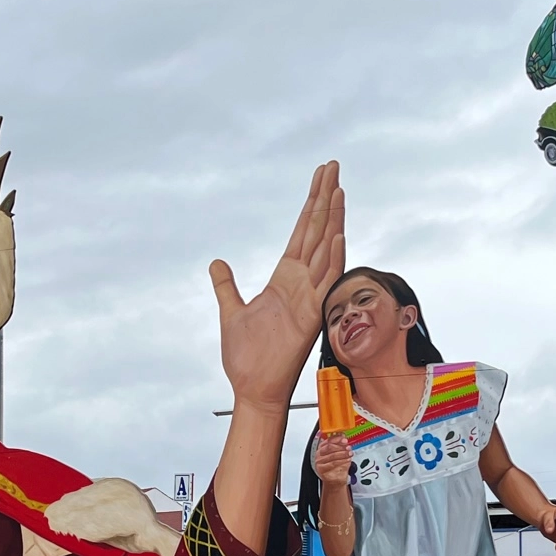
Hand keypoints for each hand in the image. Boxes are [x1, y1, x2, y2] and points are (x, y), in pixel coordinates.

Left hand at [209, 162, 345, 413]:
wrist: (252, 388)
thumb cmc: (246, 357)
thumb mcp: (231, 311)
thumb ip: (227, 285)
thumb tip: (217, 263)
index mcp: (285, 279)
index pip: (302, 233)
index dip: (311, 204)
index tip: (321, 178)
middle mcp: (301, 283)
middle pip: (317, 232)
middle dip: (325, 198)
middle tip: (333, 166)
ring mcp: (309, 297)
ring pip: (326, 251)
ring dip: (333, 221)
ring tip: (338, 189)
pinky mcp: (311, 316)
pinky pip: (326, 283)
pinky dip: (331, 259)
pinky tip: (336, 235)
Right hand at [312, 432, 351, 485]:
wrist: (335, 479)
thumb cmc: (338, 466)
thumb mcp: (341, 453)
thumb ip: (342, 446)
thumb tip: (344, 438)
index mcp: (323, 447)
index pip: (328, 440)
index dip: (337, 438)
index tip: (344, 439)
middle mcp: (319, 453)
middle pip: (329, 447)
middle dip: (340, 446)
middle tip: (348, 447)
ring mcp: (319, 461)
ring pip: (332, 455)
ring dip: (343, 454)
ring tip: (350, 453)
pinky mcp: (321, 469)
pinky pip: (333, 463)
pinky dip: (342, 461)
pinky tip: (347, 459)